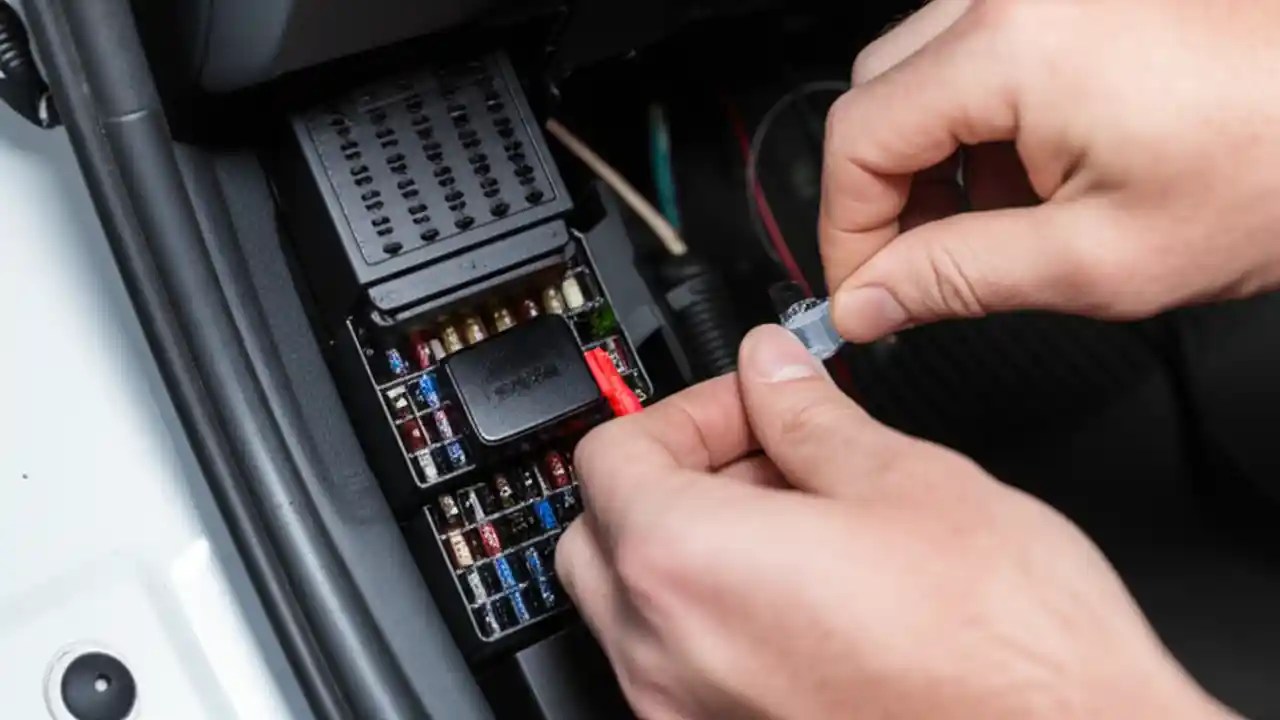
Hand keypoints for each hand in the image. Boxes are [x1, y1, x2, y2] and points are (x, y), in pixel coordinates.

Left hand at [557, 325, 1229, 718]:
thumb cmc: (1007, 653)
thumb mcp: (905, 482)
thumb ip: (806, 414)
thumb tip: (771, 369)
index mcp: (686, 566)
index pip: (611, 454)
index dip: (684, 410)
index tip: (749, 403)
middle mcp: (666, 656)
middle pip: (605, 532)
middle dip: (676, 475)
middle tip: (766, 454)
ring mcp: (690, 716)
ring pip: (640, 606)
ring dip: (695, 546)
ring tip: (803, 522)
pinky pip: (685, 666)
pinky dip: (718, 614)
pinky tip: (809, 592)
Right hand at [821, 0, 1279, 342]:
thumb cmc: (1274, 166)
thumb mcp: (1099, 259)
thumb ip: (957, 280)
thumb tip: (867, 302)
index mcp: (1010, 48)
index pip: (856, 139)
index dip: (846, 231)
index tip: (866, 292)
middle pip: (876, 95)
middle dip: (884, 194)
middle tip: (920, 270)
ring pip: (920, 73)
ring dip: (933, 158)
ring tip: (1002, 224)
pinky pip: (977, 52)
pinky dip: (980, 122)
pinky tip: (1035, 174)